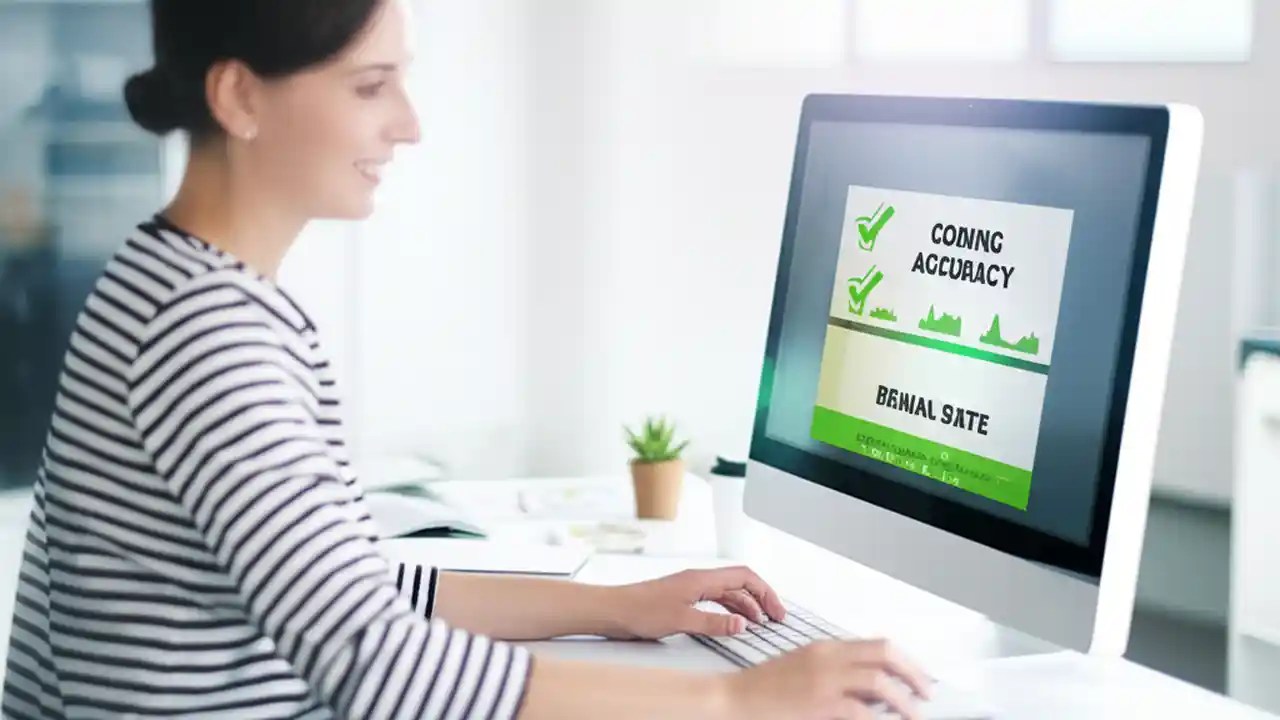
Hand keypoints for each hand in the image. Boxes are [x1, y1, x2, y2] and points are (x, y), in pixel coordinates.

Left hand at [609, 566, 785, 639]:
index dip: (765, 592)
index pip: (744, 576)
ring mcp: (690, 589)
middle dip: (760, 599)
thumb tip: (742, 625)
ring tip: (758, 623)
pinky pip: (714, 601)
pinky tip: (731, 622)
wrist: (612, 610)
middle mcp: (698, 580)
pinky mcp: (682, 599)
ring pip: (727, 593)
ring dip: (745, 606)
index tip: (776, 611)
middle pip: (739, 583)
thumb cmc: (640, 611)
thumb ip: (714, 623)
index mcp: (701, 579)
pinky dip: (728, 610)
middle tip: (774, 619)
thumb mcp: (681, 621)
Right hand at [722, 639, 931, 719]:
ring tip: (913, 713)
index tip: (918, 677)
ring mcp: (824, 680)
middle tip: (926, 692)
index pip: (878, 645)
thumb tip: (869, 683)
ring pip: (879, 681)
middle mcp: (828, 658)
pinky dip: (878, 718)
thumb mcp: (802, 667)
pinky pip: (860, 710)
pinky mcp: (818, 703)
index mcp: (826, 648)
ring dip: (903, 699)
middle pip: (885, 654)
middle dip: (913, 674)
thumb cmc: (763, 688)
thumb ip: (834, 670)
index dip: (906, 661)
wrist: (733, 697)